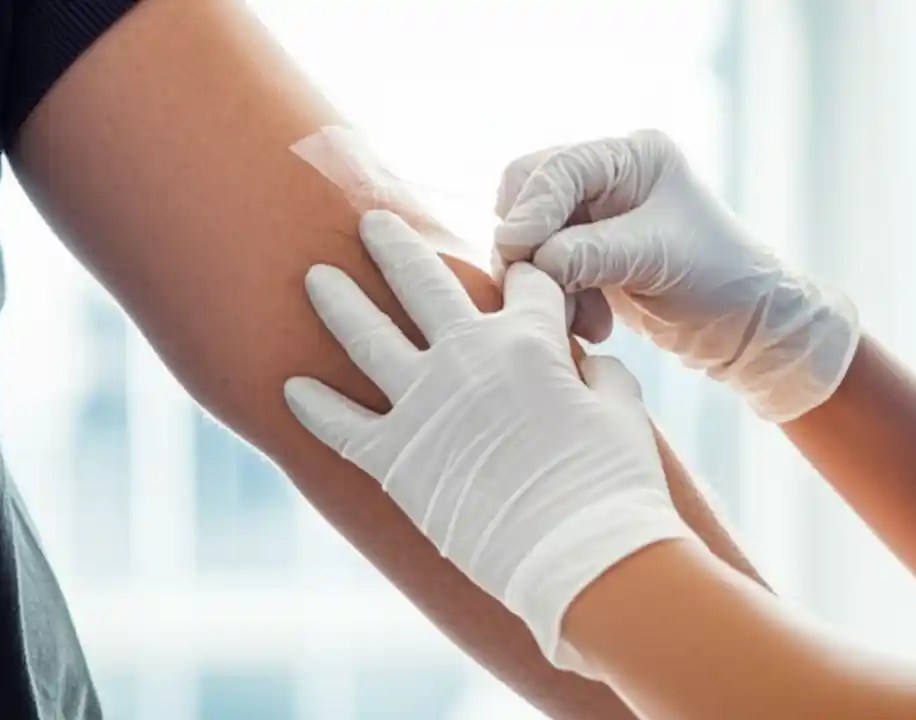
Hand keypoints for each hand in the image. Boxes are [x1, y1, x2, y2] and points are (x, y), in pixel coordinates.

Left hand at [284, 210, 691, 671]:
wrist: (581, 553)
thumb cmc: (614, 484)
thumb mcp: (626, 414)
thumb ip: (604, 377)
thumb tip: (591, 364)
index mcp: (529, 339)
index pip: (522, 283)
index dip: (522, 273)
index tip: (514, 271)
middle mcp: (468, 355)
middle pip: (421, 280)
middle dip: (394, 244)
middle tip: (370, 221)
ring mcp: (424, 403)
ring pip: (366, 335)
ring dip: (337, 301)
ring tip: (313, 275)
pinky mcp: (394, 457)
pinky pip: (340, 424)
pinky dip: (313, 405)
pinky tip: (289, 387)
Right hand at [494, 129, 859, 421]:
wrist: (746, 328)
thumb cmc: (718, 280)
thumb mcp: (656, 259)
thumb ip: (589, 252)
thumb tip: (529, 258)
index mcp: (634, 156)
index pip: (559, 169)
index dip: (531, 210)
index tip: (514, 251)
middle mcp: (610, 176)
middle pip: (531, 193)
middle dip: (530, 244)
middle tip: (539, 288)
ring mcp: (595, 215)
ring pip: (532, 235)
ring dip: (545, 280)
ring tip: (583, 320)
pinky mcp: (588, 254)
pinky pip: (545, 268)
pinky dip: (558, 297)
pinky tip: (592, 325)